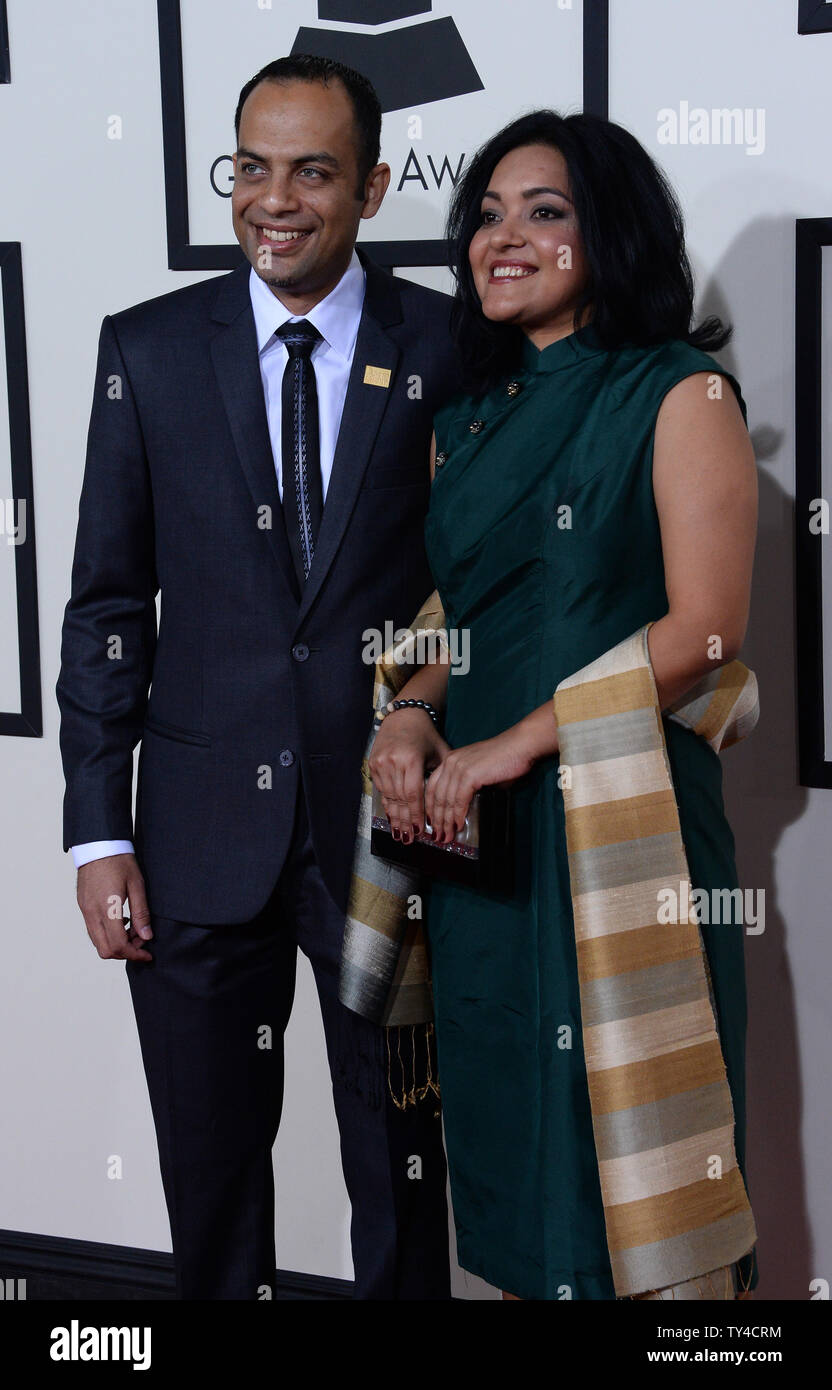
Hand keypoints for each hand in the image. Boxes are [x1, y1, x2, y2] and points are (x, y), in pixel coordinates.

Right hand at [76, 853, 153, 962]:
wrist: (98, 844)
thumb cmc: (119, 861)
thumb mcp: (137, 885)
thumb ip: (141, 913)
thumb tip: (147, 936)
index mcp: (107, 909)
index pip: (118, 945)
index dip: (135, 954)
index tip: (148, 954)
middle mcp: (92, 913)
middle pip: (105, 950)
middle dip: (125, 953)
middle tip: (142, 941)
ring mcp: (85, 910)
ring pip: (98, 942)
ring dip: (116, 944)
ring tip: (134, 929)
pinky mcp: (83, 906)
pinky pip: (93, 930)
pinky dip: (108, 934)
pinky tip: (122, 921)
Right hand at [368, 708, 450, 841]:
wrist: (403, 717)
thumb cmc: (426, 735)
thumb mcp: (440, 751)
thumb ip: (444, 775)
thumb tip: (451, 802)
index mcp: (410, 759)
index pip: (413, 794)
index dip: (416, 814)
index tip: (421, 830)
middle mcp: (393, 761)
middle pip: (399, 799)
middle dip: (405, 822)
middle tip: (409, 839)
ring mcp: (380, 763)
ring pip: (388, 797)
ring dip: (395, 817)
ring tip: (400, 834)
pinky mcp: (373, 764)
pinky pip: (381, 790)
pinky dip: (387, 805)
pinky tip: (392, 817)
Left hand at [425, 726, 537, 844]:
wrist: (521, 745)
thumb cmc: (505, 759)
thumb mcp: (479, 773)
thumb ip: (468, 789)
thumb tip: (463, 811)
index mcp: (450, 760)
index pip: (432, 787)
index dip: (430, 808)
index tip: (432, 823)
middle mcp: (451, 762)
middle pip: (436, 796)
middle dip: (436, 819)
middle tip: (438, 835)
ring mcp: (459, 767)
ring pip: (446, 800)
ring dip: (446, 821)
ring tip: (447, 836)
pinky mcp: (470, 774)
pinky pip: (459, 800)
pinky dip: (458, 815)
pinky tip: (458, 825)